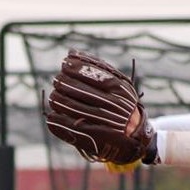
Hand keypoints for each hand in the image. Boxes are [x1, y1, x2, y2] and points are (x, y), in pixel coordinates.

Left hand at [44, 50, 155, 170]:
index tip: (65, 65)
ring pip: (68, 105)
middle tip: (57, 82)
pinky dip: (56, 120)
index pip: (88, 73)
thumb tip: (71, 52)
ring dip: (56, 99)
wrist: (136, 137)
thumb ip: (99, 68)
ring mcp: (102, 121)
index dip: (72, 67)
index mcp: (118, 89)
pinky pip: (68, 125)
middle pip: (75, 88)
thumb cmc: (123, 106)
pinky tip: (53, 116)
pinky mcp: (93, 137)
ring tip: (55, 98)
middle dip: (61, 83)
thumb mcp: (119, 85)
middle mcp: (112, 104)